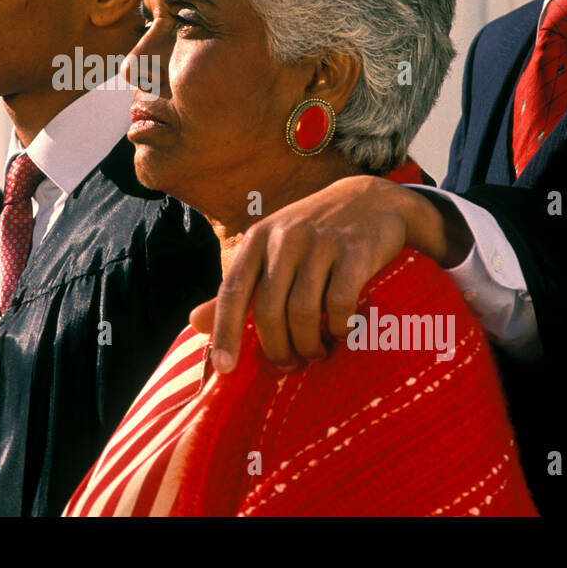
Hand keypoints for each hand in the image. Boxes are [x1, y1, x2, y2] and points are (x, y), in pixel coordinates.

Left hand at [191, 175, 468, 373]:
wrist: (372, 199)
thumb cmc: (313, 235)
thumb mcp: (270, 251)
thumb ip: (239, 289)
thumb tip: (194, 323)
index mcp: (257, 240)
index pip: (232, 291)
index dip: (225, 332)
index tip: (224, 368)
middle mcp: (284, 238)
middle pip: (269, 309)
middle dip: (277, 348)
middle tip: (289, 366)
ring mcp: (320, 242)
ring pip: (302, 311)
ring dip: (308, 344)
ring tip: (316, 353)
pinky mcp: (355, 250)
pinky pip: (339, 303)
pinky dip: (338, 327)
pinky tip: (341, 333)